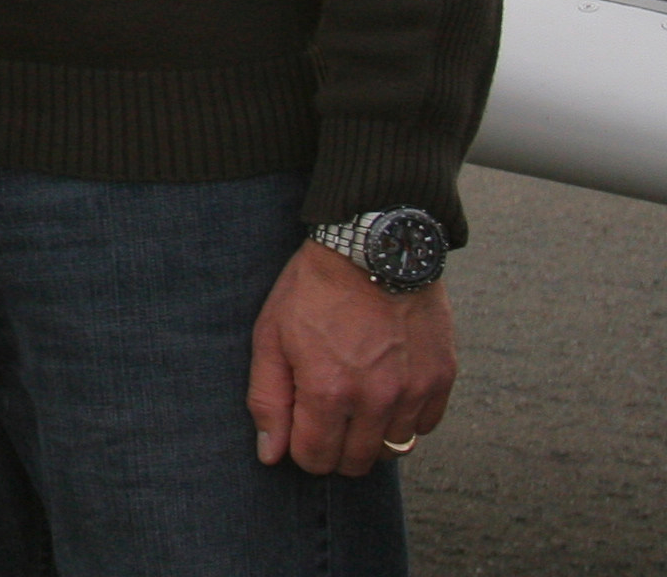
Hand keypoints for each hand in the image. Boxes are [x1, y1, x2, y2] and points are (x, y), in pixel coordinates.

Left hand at [248, 239, 454, 475]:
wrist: (372, 248)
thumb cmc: (313, 290)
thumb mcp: (271, 336)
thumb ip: (268, 399)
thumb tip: (270, 454)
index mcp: (328, 390)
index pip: (316, 458)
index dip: (301, 448)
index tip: (299, 426)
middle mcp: (377, 399)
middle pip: (356, 462)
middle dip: (334, 448)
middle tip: (325, 417)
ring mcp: (414, 390)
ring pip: (392, 449)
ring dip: (370, 436)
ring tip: (355, 401)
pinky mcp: (442, 378)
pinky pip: (425, 426)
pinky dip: (405, 419)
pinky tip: (386, 391)